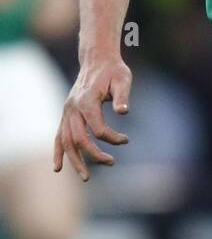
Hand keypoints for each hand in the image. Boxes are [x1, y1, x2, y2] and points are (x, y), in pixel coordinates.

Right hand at [53, 56, 131, 180]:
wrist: (97, 60)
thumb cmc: (113, 70)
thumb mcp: (123, 78)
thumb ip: (122, 95)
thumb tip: (124, 111)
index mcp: (87, 101)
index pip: (97, 129)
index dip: (112, 138)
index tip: (126, 139)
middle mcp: (73, 108)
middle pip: (78, 139)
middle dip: (93, 155)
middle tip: (111, 163)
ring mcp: (67, 112)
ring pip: (65, 141)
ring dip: (75, 160)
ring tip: (86, 177)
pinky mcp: (66, 114)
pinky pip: (58, 136)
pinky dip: (58, 152)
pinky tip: (58, 168)